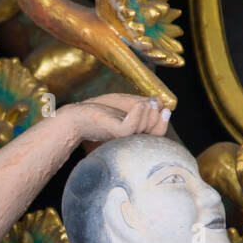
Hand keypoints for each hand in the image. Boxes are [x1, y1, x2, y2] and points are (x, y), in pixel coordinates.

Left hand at [54, 93, 169, 143]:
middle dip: (157, 117)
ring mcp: (122, 136)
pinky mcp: (113, 130)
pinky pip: (130, 126)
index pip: (156, 134)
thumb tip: (161, 102)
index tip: (166, 110)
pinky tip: (139, 105)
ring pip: (144, 127)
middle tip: (156, 104)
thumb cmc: (99, 113)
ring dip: (148, 112)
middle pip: (154, 132)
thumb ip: (142, 105)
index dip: (163, 123)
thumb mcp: (125, 107)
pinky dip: (137, 115)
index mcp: (134, 136)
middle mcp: (130, 140)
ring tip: (148, 102)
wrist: (76, 118)